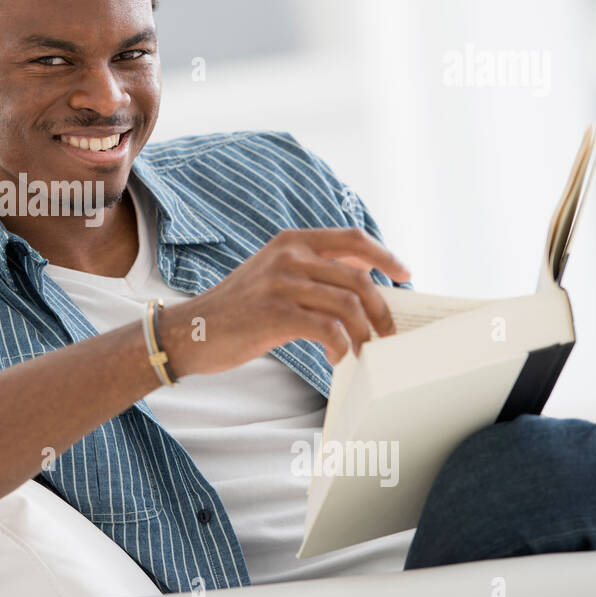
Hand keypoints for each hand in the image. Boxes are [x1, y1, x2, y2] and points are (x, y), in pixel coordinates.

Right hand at [165, 227, 412, 374]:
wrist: (191, 331)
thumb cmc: (237, 310)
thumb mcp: (274, 275)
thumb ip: (312, 270)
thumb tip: (362, 275)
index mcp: (291, 240)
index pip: (352, 239)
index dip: (385, 255)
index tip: (405, 274)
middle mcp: (289, 255)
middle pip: (358, 279)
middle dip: (381, 310)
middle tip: (387, 334)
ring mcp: (282, 283)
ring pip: (349, 305)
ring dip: (365, 334)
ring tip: (363, 351)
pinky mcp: (276, 314)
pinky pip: (329, 330)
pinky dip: (342, 347)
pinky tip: (337, 357)